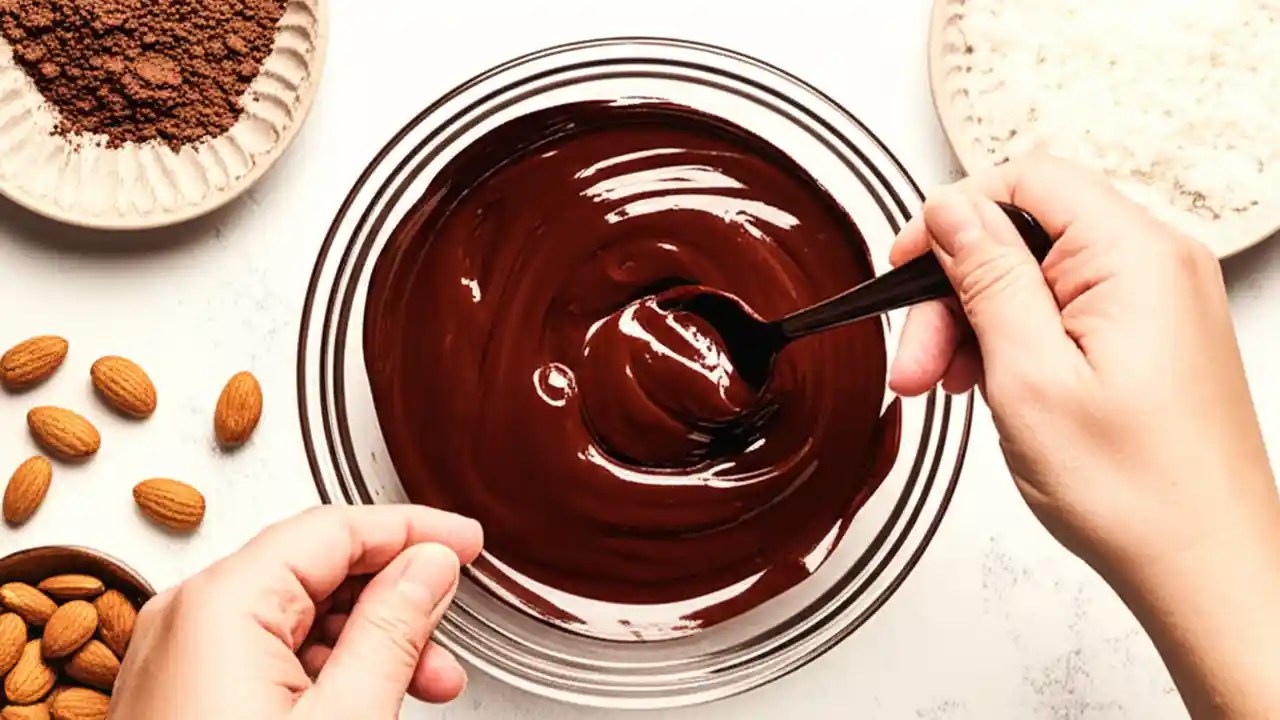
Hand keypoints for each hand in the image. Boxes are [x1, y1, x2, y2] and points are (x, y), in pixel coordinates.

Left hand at [108, 506, 483, 719]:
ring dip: (370, 640)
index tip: (466, 541)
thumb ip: (394, 627)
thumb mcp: (347, 719)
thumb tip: (431, 564)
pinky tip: (374, 699)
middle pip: (314, 569)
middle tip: (453, 622)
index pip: (332, 529)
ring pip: (297, 617)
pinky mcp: (186, 697)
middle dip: (394, 596)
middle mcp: (188, 621)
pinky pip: (270, 657)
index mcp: (220, 607)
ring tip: (429, 682)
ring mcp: (180, 660)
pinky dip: (329, 671)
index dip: (410, 529)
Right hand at [889, 154, 1279, 717]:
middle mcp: (1158, 267)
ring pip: (1040, 276)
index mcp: (1136, 258)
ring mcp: (1160, 303)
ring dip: (978, 323)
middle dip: (956, 290)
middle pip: (1027, 233)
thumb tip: (952, 210)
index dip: (954, 214)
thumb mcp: (1030, 377)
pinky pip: (1067, 311)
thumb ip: (989, 279)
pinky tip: (988, 388)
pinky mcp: (1153, 338)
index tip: (906, 265)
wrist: (1206, 569)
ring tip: (946, 388)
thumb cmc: (1137, 493)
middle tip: (919, 361)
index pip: (1028, 180)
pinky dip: (1017, 342)